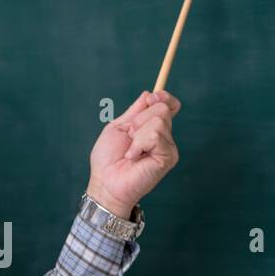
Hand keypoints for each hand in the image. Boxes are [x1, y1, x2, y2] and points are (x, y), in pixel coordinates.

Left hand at [86, 90, 180, 217]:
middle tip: (129, 139)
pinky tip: (135, 157)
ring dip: (137, 134)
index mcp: (152, 128)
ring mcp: (168, 147)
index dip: (163, 97)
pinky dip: (139, 143)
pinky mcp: (169, 157)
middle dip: (139, 120)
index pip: (169, 105)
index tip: (151, 97)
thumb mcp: (119, 127)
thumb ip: (135, 111)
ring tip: (131, 150)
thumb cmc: (108, 159)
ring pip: (158, 121)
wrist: (105, 182)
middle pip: (162, 108)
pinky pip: (155, 135)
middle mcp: (163, 137)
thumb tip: (150, 93)